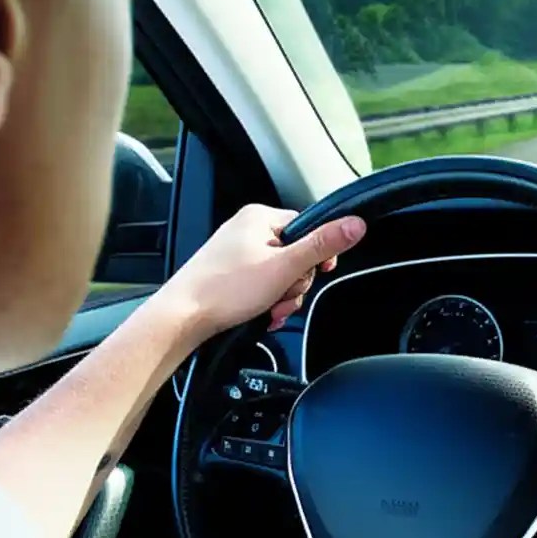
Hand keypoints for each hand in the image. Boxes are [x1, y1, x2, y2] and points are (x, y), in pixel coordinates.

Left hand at [152, 204, 365, 341]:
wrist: (181, 319)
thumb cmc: (223, 291)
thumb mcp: (284, 267)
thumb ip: (322, 245)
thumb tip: (355, 224)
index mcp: (259, 218)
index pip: (308, 228)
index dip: (316, 256)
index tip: (314, 274)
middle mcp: (247, 231)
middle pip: (296, 254)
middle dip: (294, 284)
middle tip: (280, 297)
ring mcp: (236, 253)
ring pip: (280, 274)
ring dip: (282, 297)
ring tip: (267, 309)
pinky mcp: (229, 274)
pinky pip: (262, 284)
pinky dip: (266, 301)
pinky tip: (260, 313)